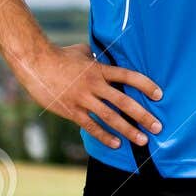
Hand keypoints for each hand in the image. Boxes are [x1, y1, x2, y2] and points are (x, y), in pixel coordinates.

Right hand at [17, 42, 162, 150]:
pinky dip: (104, 136)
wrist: (36, 63)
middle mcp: (95, 85)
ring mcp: (83, 99)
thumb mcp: (83, 52)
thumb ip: (96, 58)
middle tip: (158, 126)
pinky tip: (116, 144)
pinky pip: (91, 125)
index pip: (128, 76)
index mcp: (100, 69)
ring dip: (128, 130)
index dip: (145, 85)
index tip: (159, 95)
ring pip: (110, 117)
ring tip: (142, 140)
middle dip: (143, 115)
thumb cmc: (60, 55)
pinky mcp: (71, 111)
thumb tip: (104, 58)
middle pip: (124, 101)